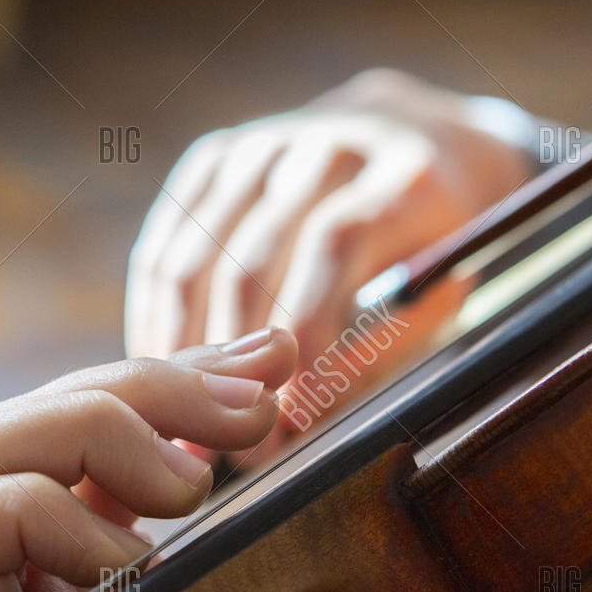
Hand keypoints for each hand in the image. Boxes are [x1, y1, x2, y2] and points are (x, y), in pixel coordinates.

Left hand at [0, 329, 496, 591]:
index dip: (28, 507)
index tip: (156, 552)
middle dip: (96, 416)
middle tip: (225, 448)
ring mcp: (61, 572)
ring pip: (34, 420)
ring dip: (150, 392)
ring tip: (260, 411)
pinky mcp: (118, 536)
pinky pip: (109, 425)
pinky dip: (183, 390)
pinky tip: (262, 387)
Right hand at [126, 69, 535, 453]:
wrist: (409, 143)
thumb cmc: (429, 249)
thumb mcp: (437, 299)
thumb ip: (379, 351)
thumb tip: (293, 414)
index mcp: (403, 173)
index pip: (335, 245)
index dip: (306, 335)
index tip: (289, 416)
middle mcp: (326, 147)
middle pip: (251, 260)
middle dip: (234, 366)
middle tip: (230, 447)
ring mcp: (262, 146)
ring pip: (194, 257)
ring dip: (183, 351)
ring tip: (182, 424)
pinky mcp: (213, 160)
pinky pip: (165, 245)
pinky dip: (154, 315)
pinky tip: (159, 371)